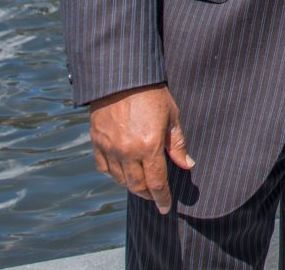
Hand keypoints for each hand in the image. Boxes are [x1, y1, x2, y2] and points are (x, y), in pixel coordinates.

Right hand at [88, 84, 194, 214]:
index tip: (165, 207)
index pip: (156, 183)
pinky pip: (103, 167)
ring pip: (120, 180)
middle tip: (156, 197)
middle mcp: (127, 151)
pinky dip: (113, 174)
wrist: (122, 76)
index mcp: (149, 146)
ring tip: (142, 184)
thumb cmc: (152, 94)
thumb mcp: (172, 116)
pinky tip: (122, 172)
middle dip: (148, 195)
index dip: (162, 198)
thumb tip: (187, 165)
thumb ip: (178, 144)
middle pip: (137, 186)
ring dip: (132, 186)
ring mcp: (109, 148)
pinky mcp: (96, 141)